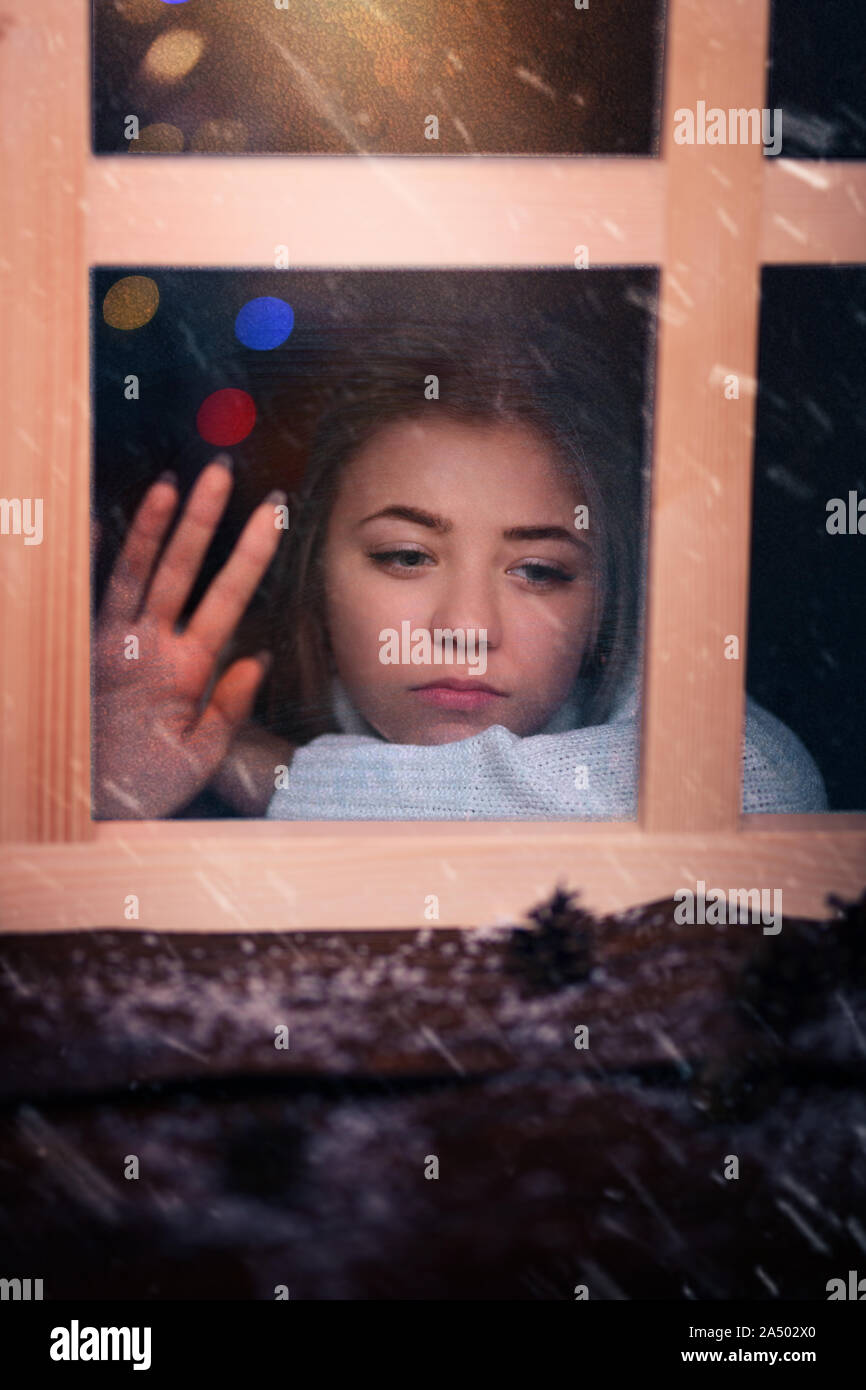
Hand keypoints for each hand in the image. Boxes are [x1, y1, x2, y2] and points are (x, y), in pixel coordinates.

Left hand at [93, 458, 285, 818]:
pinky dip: (90, 558)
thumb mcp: (200, 758)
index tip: (272, 513)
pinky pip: (88, 594)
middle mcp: (147, 646)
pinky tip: (94, 520)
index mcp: (185, 671)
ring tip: (170, 482)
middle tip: (219, 471)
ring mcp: (112, 643)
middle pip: (179, 569)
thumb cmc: (145, 785)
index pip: (227, 597)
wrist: (77, 803)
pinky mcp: (85, 648)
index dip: (251, 552)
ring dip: (152, 526)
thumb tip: (256, 656)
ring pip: (133, 571)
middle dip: (203, 518)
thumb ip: (228, 706)